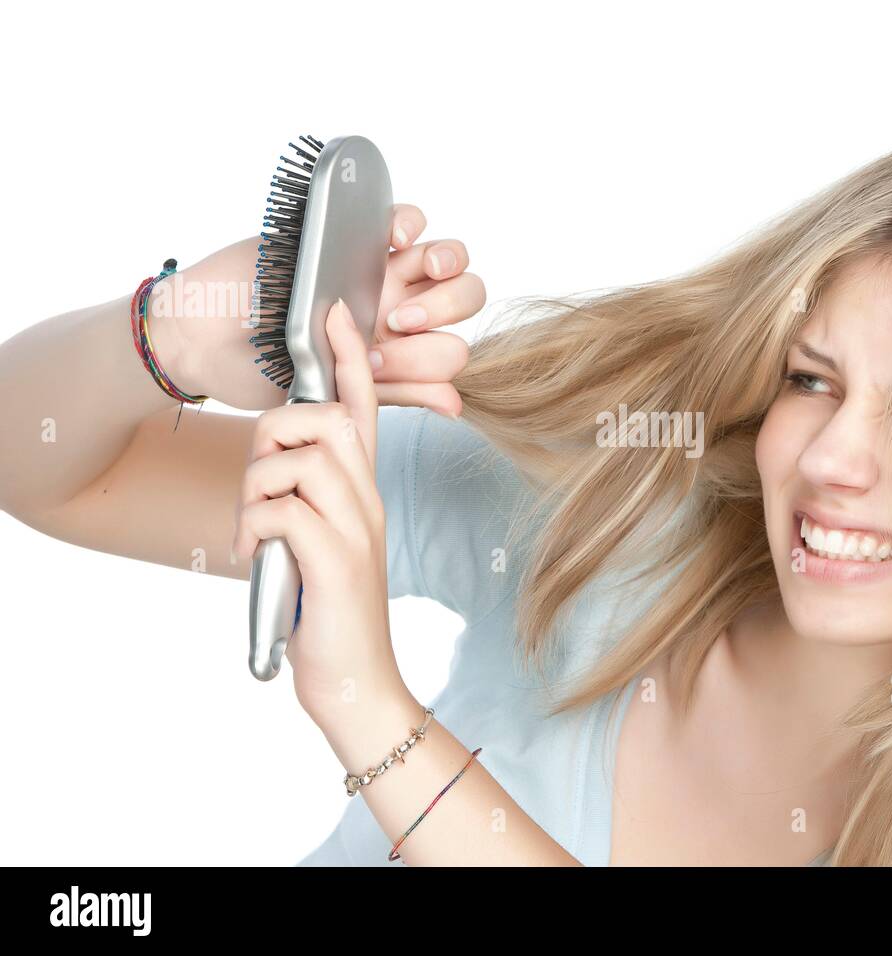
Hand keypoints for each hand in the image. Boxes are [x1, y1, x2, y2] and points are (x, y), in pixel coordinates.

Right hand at [148, 203, 480, 414]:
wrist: (204, 339)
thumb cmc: (262, 372)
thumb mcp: (332, 392)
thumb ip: (396, 392)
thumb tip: (456, 403)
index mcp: (401, 352)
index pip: (453, 348)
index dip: (433, 357)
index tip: (383, 363)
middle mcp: (399, 310)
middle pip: (464, 297)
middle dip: (446, 310)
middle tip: (398, 324)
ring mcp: (379, 272)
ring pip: (448, 256)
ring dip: (442, 267)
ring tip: (400, 288)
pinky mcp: (352, 236)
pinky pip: (406, 217)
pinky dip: (410, 222)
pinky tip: (393, 241)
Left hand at [232, 297, 402, 724]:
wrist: (357, 682)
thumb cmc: (331, 611)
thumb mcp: (324, 543)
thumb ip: (312, 499)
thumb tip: (274, 462)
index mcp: (364, 492)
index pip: (362, 408)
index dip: (349, 357)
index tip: (333, 310)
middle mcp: (368, 501)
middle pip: (325, 419)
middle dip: (273, 433)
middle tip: (257, 479)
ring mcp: (357, 530)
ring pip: (297, 460)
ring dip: (255, 488)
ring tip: (252, 530)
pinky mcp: (337, 562)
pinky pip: (282, 511)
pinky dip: (253, 528)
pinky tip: (256, 556)